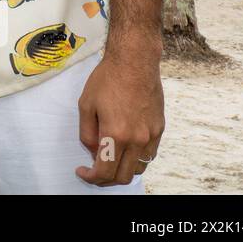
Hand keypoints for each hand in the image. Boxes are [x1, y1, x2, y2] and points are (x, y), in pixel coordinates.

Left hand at [76, 52, 164, 185]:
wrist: (134, 62)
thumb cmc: (107, 79)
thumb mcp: (86, 105)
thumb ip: (87, 134)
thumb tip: (92, 152)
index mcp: (116, 134)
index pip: (104, 171)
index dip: (91, 177)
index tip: (83, 172)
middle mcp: (137, 139)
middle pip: (123, 176)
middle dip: (105, 179)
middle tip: (93, 170)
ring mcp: (151, 135)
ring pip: (138, 169)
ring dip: (122, 171)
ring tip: (108, 160)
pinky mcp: (159, 129)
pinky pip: (149, 155)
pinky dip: (135, 159)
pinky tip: (123, 149)